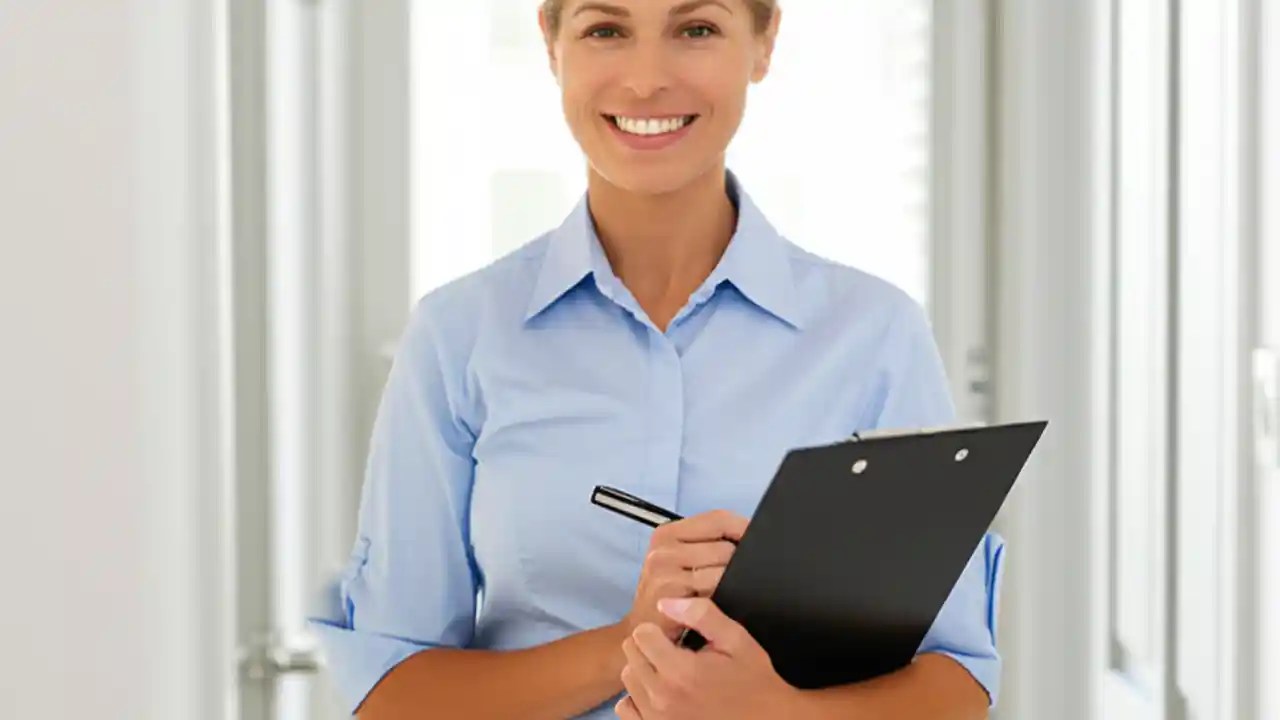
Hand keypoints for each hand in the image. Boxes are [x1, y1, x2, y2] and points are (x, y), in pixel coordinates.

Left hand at [616, 597, 800, 719]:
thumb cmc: (753, 680)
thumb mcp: (736, 639)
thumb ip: (701, 614)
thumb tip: (665, 603)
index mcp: (680, 671)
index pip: (641, 634)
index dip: (659, 629)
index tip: (677, 637)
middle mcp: (662, 697)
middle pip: (631, 653)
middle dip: (651, 646)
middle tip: (676, 653)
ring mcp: (656, 719)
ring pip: (628, 677)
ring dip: (645, 669)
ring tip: (672, 672)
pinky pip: (626, 708)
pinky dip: (638, 698)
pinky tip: (662, 693)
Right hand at [618, 510, 746, 640]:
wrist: (643, 637)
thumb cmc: (667, 599)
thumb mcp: (678, 565)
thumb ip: (707, 546)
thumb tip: (748, 535)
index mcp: (667, 534)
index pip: (718, 519)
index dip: (744, 528)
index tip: (759, 540)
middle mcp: (663, 548)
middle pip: (725, 546)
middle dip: (738, 562)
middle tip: (734, 580)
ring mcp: (664, 569)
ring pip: (723, 568)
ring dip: (732, 583)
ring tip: (722, 595)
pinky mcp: (670, 593)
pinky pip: (715, 588)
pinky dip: (723, 598)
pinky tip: (716, 606)